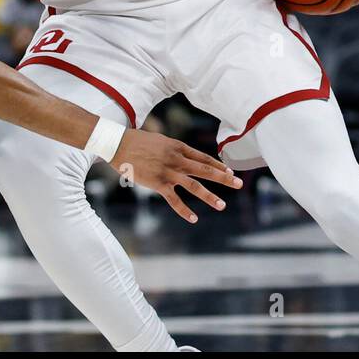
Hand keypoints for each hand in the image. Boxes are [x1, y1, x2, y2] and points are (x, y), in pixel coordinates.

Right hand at [110, 128, 243, 222]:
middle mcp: (177, 159)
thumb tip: (183, 155)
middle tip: (239, 184)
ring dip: (210, 196)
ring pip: (194, 186)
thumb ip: (174, 149)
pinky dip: (184, 210)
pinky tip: (194, 218)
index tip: (230, 171)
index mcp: (178, 147)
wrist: (119, 144)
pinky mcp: (158, 184)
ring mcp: (168, 172)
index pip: (203, 157)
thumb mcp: (161, 140)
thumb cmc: (138, 141)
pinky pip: (174, 200)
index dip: (218, 165)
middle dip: (224, 178)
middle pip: (205, 170)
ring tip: (222, 205)